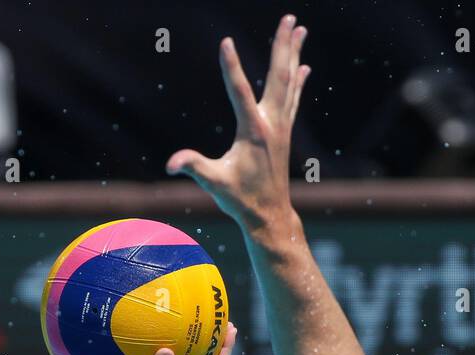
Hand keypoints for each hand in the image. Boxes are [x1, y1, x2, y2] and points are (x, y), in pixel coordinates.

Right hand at [165, 14, 309, 230]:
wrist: (269, 216)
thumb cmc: (240, 200)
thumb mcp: (213, 183)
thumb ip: (193, 167)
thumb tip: (171, 164)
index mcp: (253, 132)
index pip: (240, 92)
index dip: (231, 66)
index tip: (226, 41)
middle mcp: (272, 124)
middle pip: (278, 76)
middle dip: (283, 45)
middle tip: (289, 18)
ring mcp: (281, 127)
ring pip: (289, 83)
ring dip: (293, 54)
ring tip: (299, 28)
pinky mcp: (284, 133)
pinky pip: (293, 99)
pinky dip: (298, 81)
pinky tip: (303, 66)